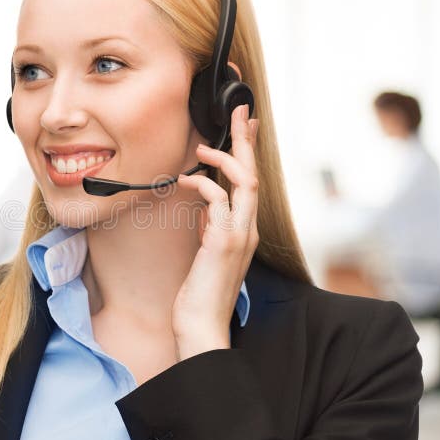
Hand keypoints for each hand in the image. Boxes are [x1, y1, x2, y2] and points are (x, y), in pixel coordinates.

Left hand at [172, 102, 259, 360]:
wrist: (202, 326)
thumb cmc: (202, 294)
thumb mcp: (208, 253)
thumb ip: (213, 228)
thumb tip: (206, 206)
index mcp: (245, 230)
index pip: (251, 183)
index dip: (249, 152)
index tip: (244, 127)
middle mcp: (248, 229)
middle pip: (253, 174)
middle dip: (245, 141)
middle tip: (240, 112)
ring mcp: (240, 235)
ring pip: (244, 182)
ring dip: (226, 158)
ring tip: (204, 146)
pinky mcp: (224, 243)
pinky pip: (219, 202)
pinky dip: (204, 185)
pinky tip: (187, 181)